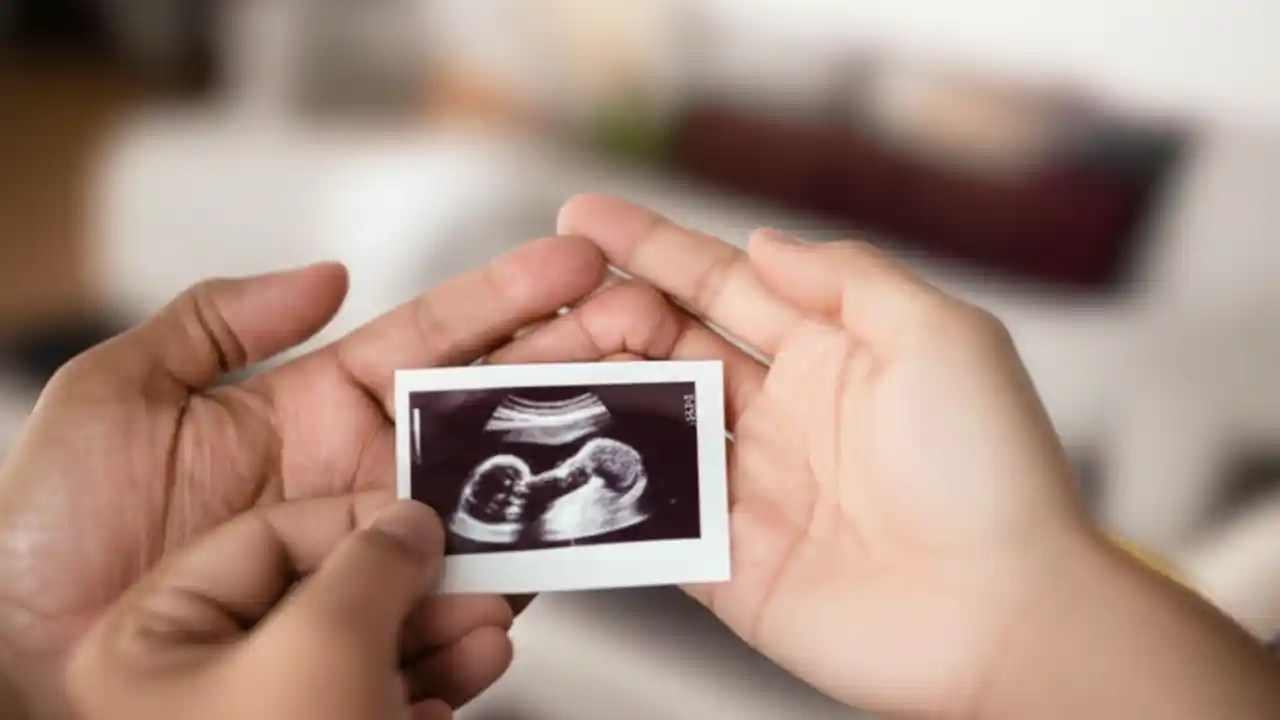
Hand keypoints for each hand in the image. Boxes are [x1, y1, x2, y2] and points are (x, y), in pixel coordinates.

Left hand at [0, 237, 605, 717]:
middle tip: (650, 329)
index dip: (511, 295)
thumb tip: (328, 274)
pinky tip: (551, 562)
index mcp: (318, 405)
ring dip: (568, 469)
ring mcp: (377, 551)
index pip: (437, 337)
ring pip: (497, 503)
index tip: (582, 259)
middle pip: (494, 408)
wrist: (25, 656)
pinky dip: (509, 589)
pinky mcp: (373, 630)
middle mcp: (365, 473)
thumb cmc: (52, 529)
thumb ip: (218, 320)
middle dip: (576, 363)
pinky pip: (458, 607)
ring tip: (633, 436)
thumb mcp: (117, 393)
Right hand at [492, 197, 1094, 716]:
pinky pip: (649, 514)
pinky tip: (550, 451)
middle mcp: (782, 414)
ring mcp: (750, 488)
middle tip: (550, 288)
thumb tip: (764, 241)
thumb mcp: (941, 336)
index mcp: (829, 353)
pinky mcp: (727, 561)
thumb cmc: (991, 472)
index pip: (722, 283)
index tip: (583, 216)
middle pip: (671, 346)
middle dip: (608, 311)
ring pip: (646, 422)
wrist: (1002, 616)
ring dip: (591, 387)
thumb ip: (848, 279)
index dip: (652, 246)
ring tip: (530, 354)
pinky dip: (600, 483)